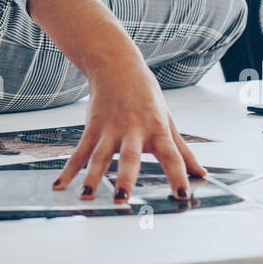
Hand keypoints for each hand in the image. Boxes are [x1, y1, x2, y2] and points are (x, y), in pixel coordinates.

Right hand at [51, 55, 207, 202]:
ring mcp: (110, 129)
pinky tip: (61, 185)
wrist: (116, 64)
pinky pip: (80, 152)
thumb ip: (182, 150)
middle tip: (122, 199)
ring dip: (92, 177)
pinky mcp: (92, 127)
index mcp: (157, 129)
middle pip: (129, 157)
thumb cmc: (146, 94)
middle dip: (125, 178)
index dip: (178, 175)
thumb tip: (201, 173)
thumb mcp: (167, 119)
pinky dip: (69, 169)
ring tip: (86, 196)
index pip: (172, 155)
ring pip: (100, 156)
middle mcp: (133, 130)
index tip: (183, 195)